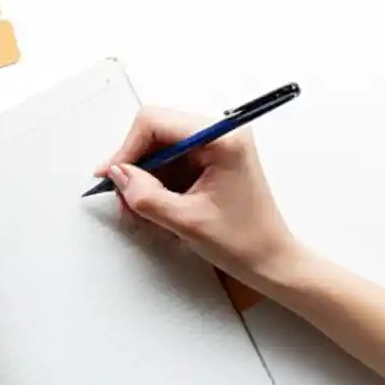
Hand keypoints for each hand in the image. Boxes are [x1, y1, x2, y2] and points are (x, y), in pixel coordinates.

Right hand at [96, 107, 303, 288]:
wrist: (271, 261)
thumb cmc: (244, 242)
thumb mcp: (186, 221)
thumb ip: (146, 195)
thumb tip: (117, 174)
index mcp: (222, 139)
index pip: (156, 122)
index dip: (127, 148)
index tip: (112, 175)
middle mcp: (220, 134)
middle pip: (155, 132)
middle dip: (135, 165)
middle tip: (123, 197)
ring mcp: (215, 146)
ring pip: (158, 148)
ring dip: (143, 178)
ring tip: (140, 210)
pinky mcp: (210, 160)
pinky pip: (170, 162)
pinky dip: (156, 183)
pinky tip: (156, 208)